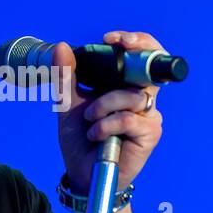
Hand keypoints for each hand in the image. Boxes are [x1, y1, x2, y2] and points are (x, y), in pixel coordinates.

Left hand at [52, 30, 165, 194]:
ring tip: (90, 120)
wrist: (82, 173)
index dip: (138, 41)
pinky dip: (107, 125)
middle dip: (136, 52)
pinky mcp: (150, 133)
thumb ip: (66, 75)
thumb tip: (62, 46)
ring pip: (132, 96)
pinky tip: (96, 134)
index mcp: (124, 87)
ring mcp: (148, 116)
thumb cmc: (80, 139)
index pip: (142, 57)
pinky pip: (129, 119)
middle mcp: (141, 98)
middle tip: (118, 45)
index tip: (112, 39)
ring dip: (104, 105)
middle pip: (149, 68)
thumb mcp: (68, 103)